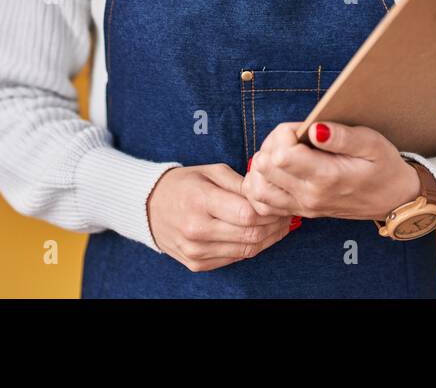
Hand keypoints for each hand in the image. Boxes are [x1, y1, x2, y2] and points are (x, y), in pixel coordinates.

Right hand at [146, 164, 291, 271]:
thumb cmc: (184, 184)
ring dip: (268, 239)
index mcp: (200, 201)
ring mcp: (196, 251)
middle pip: (250, 235)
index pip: (247, 214)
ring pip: (246, 251)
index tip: (281, 203)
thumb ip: (240, 183)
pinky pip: (235, 259)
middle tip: (286, 214)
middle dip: (275, 226)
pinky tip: (259, 235)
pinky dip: (251, 248)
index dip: (270, 211)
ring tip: (278, 225)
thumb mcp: (210, 171)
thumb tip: (268, 194)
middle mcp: (197, 230)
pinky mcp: (197, 264)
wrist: (149, 207)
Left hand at [240, 121, 422, 221]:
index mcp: (327, 177)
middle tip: (292, 138)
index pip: (281, 154)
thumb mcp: (371, 143)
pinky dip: (261, 186)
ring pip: (257, 188)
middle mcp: (310, 196)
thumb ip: (341, 136)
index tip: (303, 129)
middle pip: (264, 166)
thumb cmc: (384, 166)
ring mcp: (302, 206)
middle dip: (272, 144)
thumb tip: (314, 129)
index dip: (286, 133)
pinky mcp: (299, 211)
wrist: (395, 200)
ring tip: (284, 152)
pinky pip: (263, 205)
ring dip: (263, 165)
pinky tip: (277, 171)